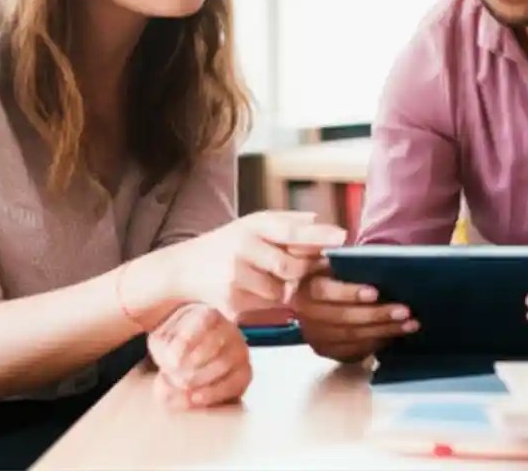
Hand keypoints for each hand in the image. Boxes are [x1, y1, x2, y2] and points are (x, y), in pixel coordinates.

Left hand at [148, 304, 250, 409]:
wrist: (189, 357)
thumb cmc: (175, 345)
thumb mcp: (162, 340)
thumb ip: (165, 347)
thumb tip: (174, 363)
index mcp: (209, 314)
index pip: (202, 321)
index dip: (185, 340)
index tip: (170, 359)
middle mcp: (230, 330)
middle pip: (212, 346)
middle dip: (189, 365)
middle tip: (173, 376)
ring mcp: (240, 351)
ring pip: (222, 365)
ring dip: (197, 379)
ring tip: (180, 384)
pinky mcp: (245, 373)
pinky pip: (234, 384)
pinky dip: (212, 393)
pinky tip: (195, 397)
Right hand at [171, 211, 347, 318]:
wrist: (183, 270)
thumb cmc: (226, 244)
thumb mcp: (251, 224)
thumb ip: (286, 221)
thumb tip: (319, 219)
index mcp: (252, 226)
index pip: (290, 231)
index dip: (318, 236)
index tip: (343, 238)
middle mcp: (243, 249)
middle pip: (291, 266)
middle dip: (306, 271)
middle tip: (316, 269)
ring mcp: (236, 278)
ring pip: (281, 292)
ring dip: (287, 290)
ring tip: (274, 281)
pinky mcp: (232, 303)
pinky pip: (267, 307)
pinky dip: (271, 302)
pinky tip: (258, 292)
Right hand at [293, 266, 419, 361]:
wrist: (321, 299)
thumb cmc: (336, 276)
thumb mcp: (334, 265)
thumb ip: (347, 263)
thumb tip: (376, 259)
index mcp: (305, 286)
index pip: (324, 291)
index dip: (349, 293)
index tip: (375, 292)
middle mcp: (305, 314)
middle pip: (342, 318)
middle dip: (376, 315)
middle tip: (405, 311)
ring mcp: (315, 336)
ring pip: (352, 337)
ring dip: (385, 330)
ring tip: (410, 324)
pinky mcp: (327, 351)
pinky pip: (355, 351)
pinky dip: (378, 343)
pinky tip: (397, 334)